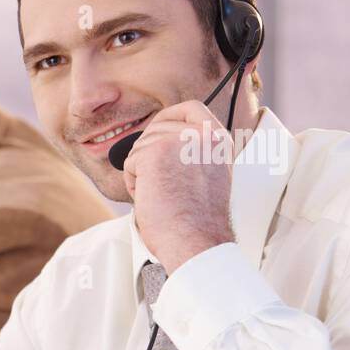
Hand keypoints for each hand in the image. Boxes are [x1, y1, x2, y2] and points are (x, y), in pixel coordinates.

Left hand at [123, 99, 235, 273]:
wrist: (196, 241)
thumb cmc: (198, 221)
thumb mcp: (207, 174)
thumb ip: (192, 152)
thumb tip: (163, 141)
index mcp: (219, 140)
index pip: (191, 108)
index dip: (169, 118)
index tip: (160, 133)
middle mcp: (204, 135)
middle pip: (158, 127)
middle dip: (150, 155)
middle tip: (165, 185)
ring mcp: (180, 141)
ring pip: (141, 146)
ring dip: (143, 172)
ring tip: (163, 195)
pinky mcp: (156, 152)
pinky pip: (130, 162)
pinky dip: (134, 183)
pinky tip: (152, 198)